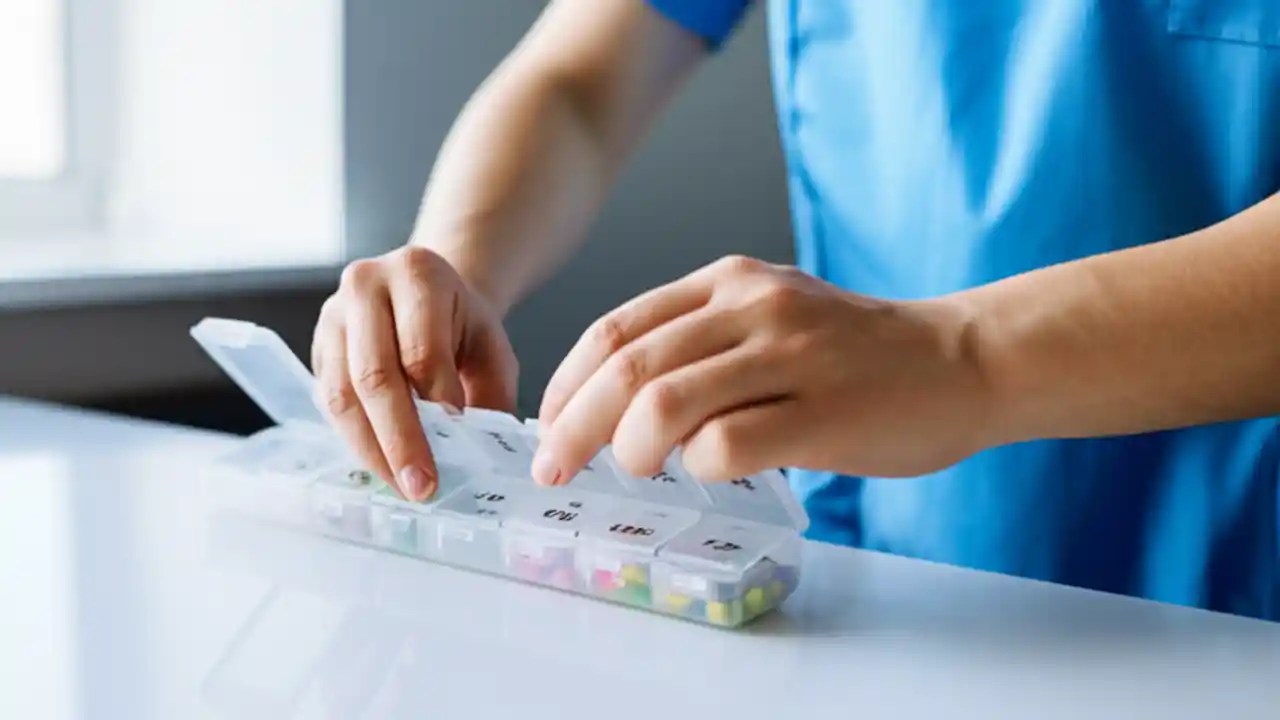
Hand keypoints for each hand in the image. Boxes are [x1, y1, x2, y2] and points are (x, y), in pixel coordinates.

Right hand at [312, 246, 517, 499]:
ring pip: (342, 395)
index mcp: (416, 273)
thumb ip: (492, 392)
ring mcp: (333, 317)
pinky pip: (329, 403)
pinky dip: (357, 441)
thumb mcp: (491, 344)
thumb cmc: (460, 322)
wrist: (423, 292)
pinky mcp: (317, 349)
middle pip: (374, 374)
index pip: (421, 348)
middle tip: (422, 486)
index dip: (436, 401)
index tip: (454, 447)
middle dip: (400, 438)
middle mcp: (365, 287)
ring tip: (403, 487)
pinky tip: (383, 467)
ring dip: (373, 450)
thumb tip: (482, 451)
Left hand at [533, 255, 994, 484]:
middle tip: (554, 468)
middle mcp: (752, 306)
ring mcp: (788, 356)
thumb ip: (702, 340)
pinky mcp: (821, 413)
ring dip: (626, 451)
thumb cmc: (860, 353)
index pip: (616, 328)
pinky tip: (705, 472)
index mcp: (730, 281)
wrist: (964, 360)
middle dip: (572, 427)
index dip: (566, 382)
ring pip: (662, 405)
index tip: (548, 425)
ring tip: (631, 472)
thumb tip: (618, 404)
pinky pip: (724, 446)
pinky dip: (695, 467)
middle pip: (626, 368)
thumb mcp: (774, 313)